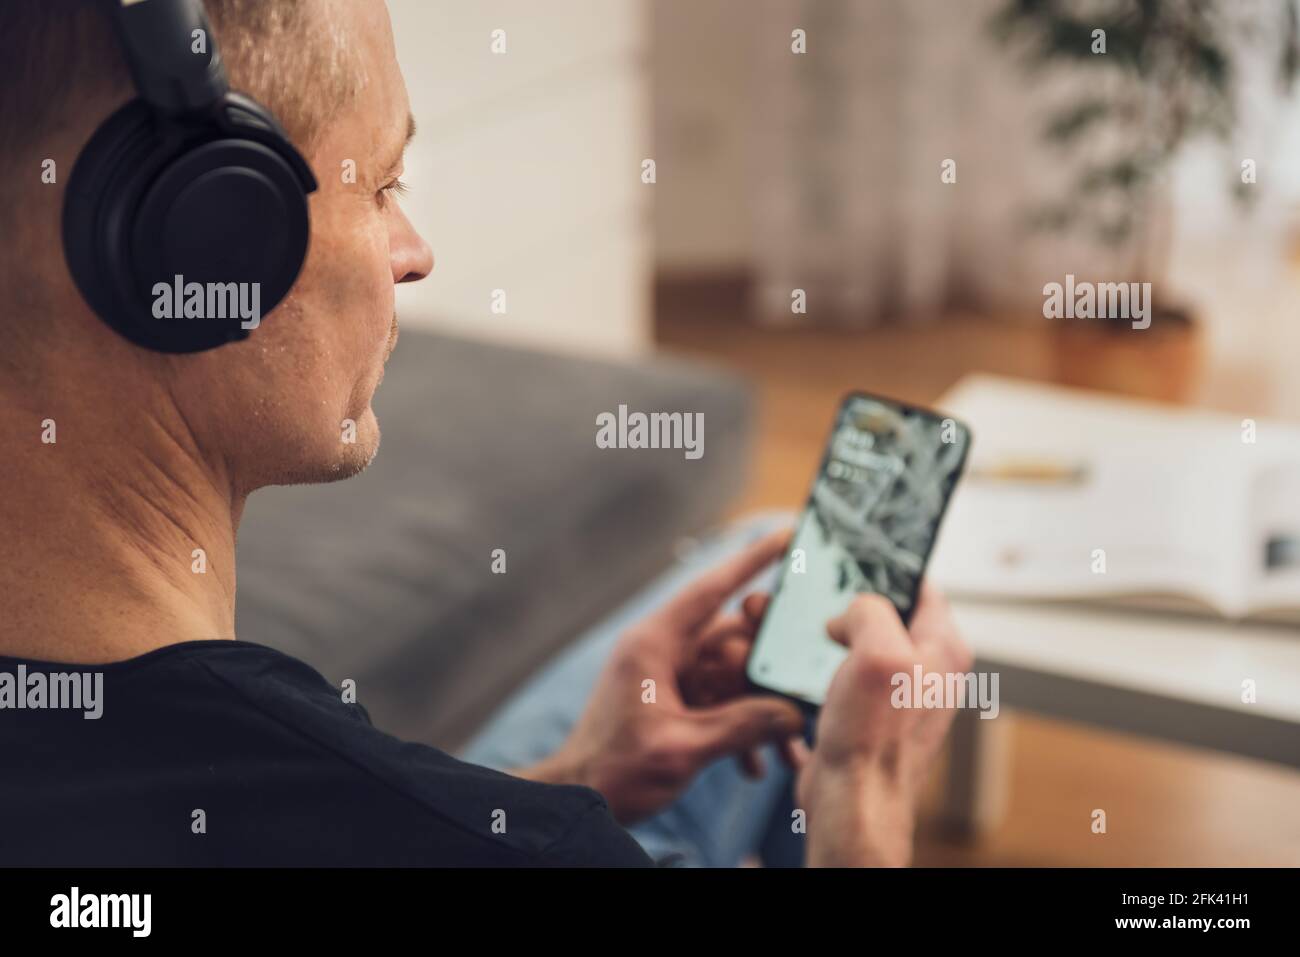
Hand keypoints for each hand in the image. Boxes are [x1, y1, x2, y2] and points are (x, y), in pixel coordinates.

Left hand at [521, 530, 805, 824]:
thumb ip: (742, 727)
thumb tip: (794, 714)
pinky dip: (743, 727)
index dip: (752, 559)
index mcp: (655, 643)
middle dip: (770, 667)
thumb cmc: (614, 772)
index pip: (711, 588)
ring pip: (733, 675)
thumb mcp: (682, 750)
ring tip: (790, 749)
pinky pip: (721, 701)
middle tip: (800, 687)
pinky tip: (758, 765)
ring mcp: (669, 677)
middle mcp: (663, 651)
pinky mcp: (674, 702)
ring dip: (761, 708)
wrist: (580, 802)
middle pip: (733, 638)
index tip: (788, 534)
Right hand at [797, 584, 970, 866]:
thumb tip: (852, 612)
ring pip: (867, 643)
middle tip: (824, 609)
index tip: (851, 564)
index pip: (921, 586)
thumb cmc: (872, 739)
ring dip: (837, 638)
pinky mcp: (878, 715)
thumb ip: (871, 612)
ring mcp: (904, 694)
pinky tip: (813, 675)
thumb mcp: (877, 655)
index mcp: (944, 648)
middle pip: (889, 613)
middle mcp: (930, 669)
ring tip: (813, 639)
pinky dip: (830, 668)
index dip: (885, 570)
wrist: (853, 802)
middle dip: (854, 608)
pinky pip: (853, 673)